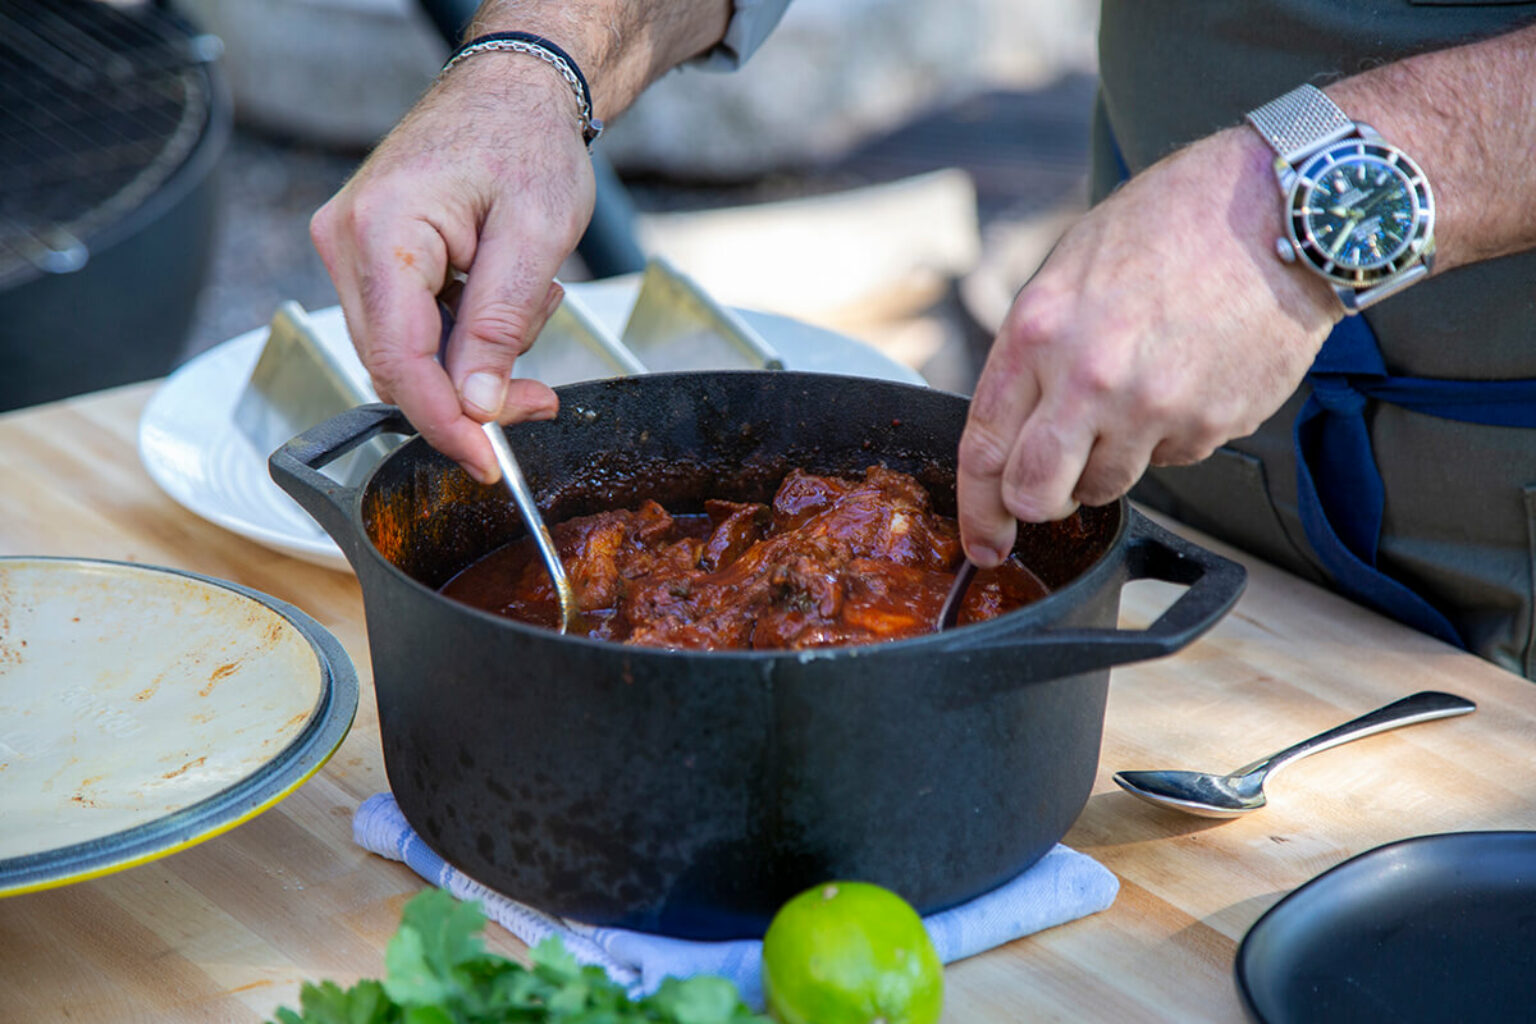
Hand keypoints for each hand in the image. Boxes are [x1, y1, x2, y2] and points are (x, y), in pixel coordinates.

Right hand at [310, 57, 595, 483]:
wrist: (511, 92)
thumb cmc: (525, 142)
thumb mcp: (535, 237)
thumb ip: (500, 325)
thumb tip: (474, 405)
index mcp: (384, 231)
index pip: (400, 361)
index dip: (445, 424)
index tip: (488, 462)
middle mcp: (348, 242)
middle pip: (398, 366)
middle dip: (472, 394)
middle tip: (541, 398)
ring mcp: (350, 250)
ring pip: (407, 353)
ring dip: (474, 356)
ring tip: (530, 300)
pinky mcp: (368, 258)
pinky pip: (410, 327)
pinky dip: (462, 332)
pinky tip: (501, 294)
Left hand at [955, 127, 1341, 565]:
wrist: (1279, 210)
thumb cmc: (1172, 222)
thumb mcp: (1070, 266)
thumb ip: (1034, 347)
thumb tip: (1013, 418)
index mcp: (1039, 332)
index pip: (984, 446)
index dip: (977, 506)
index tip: (983, 537)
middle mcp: (1090, 378)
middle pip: (1038, 493)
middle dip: (1034, 506)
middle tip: (1046, 498)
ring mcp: (1154, 408)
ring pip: (1105, 487)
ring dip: (1106, 465)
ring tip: (1132, 400)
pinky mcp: (1211, 425)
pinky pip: (1170, 460)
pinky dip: (1167, 437)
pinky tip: (1184, 380)